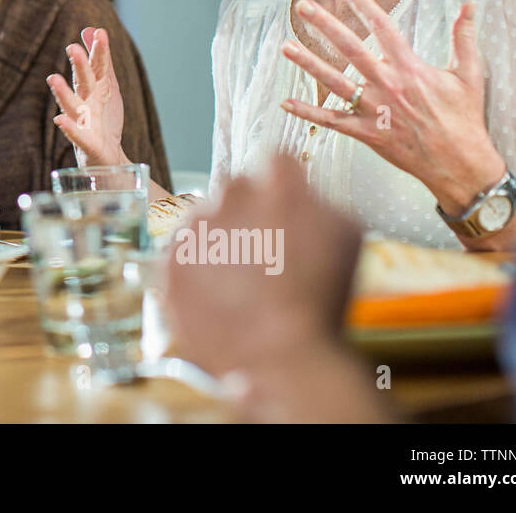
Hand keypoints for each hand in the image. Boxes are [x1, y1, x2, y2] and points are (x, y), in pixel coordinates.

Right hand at [46, 27, 127, 165]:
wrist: (107, 156)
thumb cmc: (104, 118)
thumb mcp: (107, 86)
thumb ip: (101, 60)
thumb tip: (92, 29)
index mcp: (94, 89)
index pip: (97, 67)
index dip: (98, 51)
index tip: (98, 33)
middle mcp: (86, 102)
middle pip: (82, 82)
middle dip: (79, 66)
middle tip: (72, 48)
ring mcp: (83, 122)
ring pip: (72, 105)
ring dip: (62, 93)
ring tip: (52, 78)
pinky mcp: (85, 143)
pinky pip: (76, 135)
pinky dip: (68, 128)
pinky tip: (59, 119)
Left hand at [164, 155, 362, 376]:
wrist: (283, 356)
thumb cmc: (322, 300)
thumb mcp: (345, 235)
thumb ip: (318, 199)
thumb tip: (299, 189)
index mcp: (277, 185)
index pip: (274, 160)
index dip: (281, 184)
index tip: (282, 204)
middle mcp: (230, 197)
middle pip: (234, 188)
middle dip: (246, 210)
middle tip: (261, 249)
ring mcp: (194, 229)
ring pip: (202, 218)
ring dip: (217, 239)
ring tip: (238, 280)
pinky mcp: (169, 260)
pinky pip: (179, 251)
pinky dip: (194, 267)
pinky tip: (217, 292)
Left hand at [280, 0, 505, 213]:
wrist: (460, 164)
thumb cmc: (465, 118)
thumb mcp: (470, 74)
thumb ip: (465, 37)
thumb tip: (470, 4)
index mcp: (411, 69)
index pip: (384, 28)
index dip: (366, 7)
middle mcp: (388, 85)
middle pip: (351, 49)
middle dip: (326, 25)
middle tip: (303, 6)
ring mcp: (374, 110)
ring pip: (334, 82)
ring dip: (308, 63)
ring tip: (286, 46)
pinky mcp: (367, 133)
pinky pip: (332, 121)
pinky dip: (308, 112)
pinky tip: (285, 102)